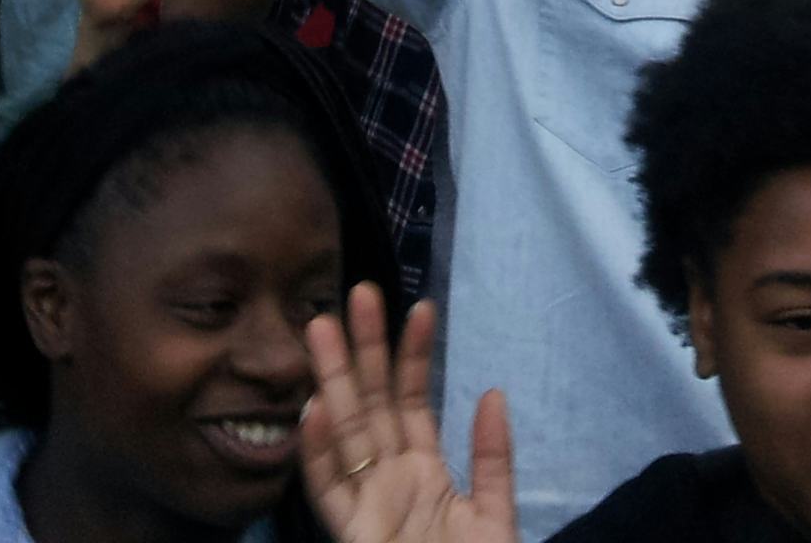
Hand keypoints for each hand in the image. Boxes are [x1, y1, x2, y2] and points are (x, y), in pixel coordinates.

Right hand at [301, 290, 518, 542]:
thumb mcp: (496, 518)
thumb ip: (493, 459)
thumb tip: (491, 391)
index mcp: (424, 477)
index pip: (413, 403)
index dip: (414, 357)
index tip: (420, 306)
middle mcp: (388, 484)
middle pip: (370, 406)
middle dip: (363, 352)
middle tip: (358, 291)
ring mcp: (365, 509)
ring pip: (343, 435)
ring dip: (332, 382)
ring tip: (323, 326)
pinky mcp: (351, 537)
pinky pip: (329, 492)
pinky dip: (317, 454)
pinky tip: (314, 411)